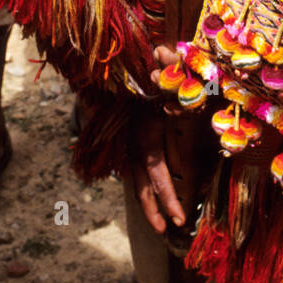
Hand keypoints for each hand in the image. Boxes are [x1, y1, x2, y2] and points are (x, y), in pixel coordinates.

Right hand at [131, 60, 185, 234]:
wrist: (105, 65)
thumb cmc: (134, 64)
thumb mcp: (151, 59)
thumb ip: (165, 58)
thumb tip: (165, 54)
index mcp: (141, 128)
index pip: (154, 170)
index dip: (165, 194)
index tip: (177, 218)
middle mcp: (132, 139)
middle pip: (143, 182)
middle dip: (157, 206)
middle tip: (172, 228)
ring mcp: (127, 141)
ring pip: (136, 179)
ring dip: (148, 204)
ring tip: (161, 225)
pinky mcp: (128, 140)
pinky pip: (135, 168)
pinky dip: (143, 186)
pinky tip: (152, 201)